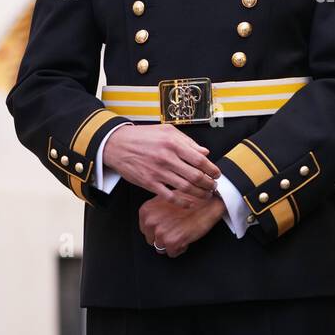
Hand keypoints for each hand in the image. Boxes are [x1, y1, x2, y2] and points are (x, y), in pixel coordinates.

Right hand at [104, 124, 220, 207]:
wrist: (117, 144)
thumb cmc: (143, 136)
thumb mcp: (167, 131)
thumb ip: (187, 142)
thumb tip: (205, 152)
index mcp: (173, 144)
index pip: (200, 160)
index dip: (212, 169)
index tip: (217, 174)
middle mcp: (167, 159)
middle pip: (195, 176)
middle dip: (209, 184)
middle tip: (213, 186)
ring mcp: (158, 172)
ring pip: (185, 188)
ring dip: (199, 194)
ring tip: (205, 195)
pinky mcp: (149, 183)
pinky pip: (170, 196)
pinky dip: (182, 202)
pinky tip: (189, 203)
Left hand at [139, 193, 224, 257]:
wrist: (208, 203)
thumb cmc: (191, 200)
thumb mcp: (166, 199)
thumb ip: (156, 210)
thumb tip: (152, 220)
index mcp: (147, 210)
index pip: (145, 229)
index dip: (157, 230)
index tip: (167, 226)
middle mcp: (150, 221)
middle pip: (152, 240)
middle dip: (163, 237)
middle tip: (175, 229)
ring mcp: (160, 232)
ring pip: (161, 248)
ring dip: (171, 244)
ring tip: (181, 233)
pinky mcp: (171, 241)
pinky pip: (172, 253)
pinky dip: (180, 248)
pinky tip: (186, 237)